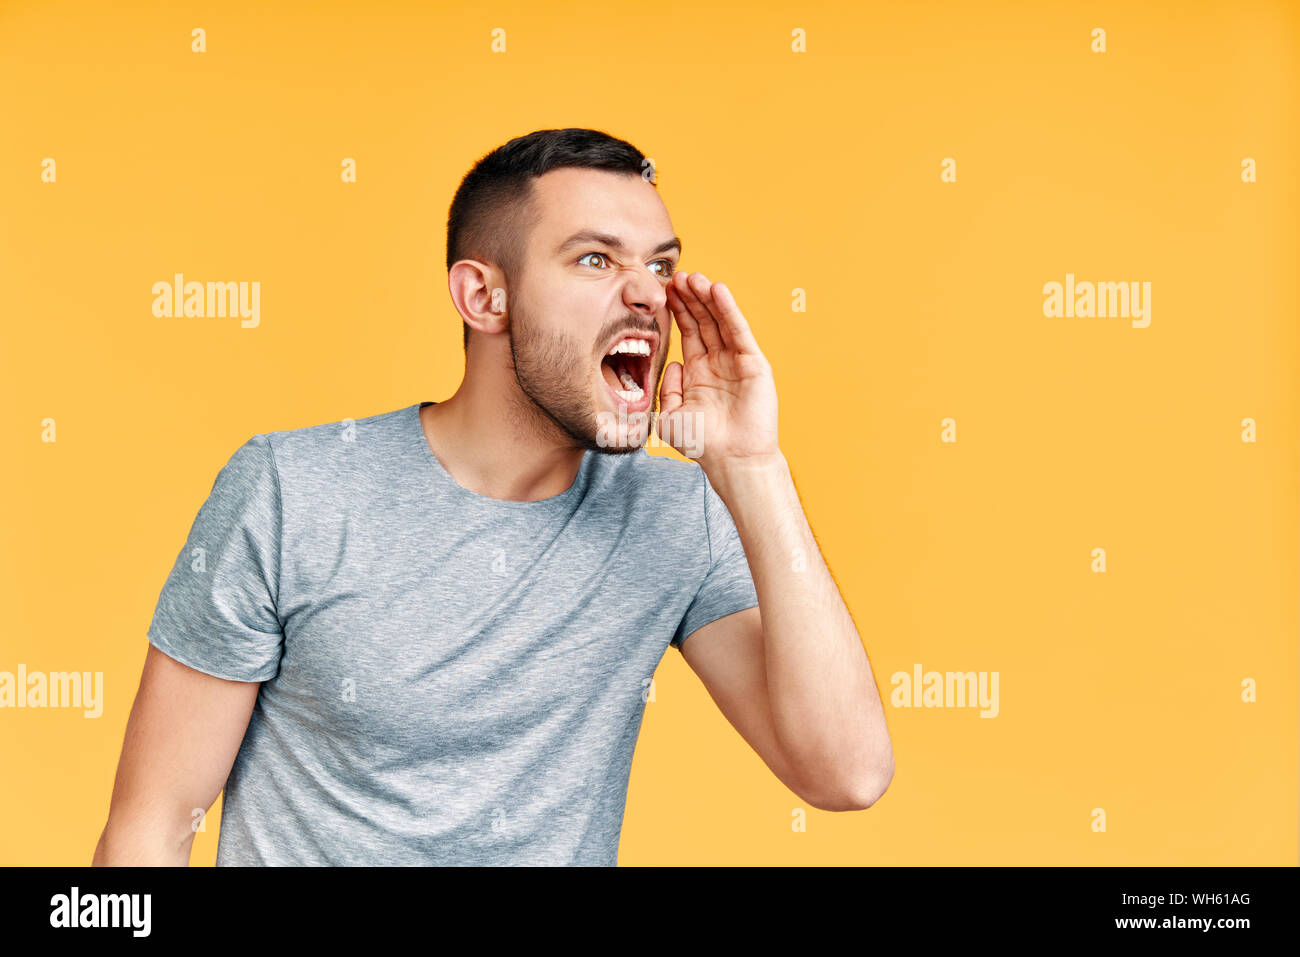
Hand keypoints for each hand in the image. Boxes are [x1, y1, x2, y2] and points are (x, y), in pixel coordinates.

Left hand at [658, 271, 779, 470]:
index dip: (677, 311)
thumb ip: (667, 388)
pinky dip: (729, 310)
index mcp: (698, 373)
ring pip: (720, 321)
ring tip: (695, 277)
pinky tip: (718, 291)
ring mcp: (736, 362)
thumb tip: (672, 363)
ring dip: (707, 298)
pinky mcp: (753, 363)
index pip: (687, 332)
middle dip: (690, 298)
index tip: (664, 291)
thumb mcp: (672, 416)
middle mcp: (718, 363)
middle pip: (703, 321)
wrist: (732, 460)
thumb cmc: (704, 444)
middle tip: (677, 275)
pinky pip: (739, 331)